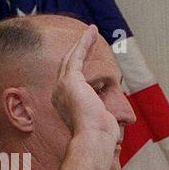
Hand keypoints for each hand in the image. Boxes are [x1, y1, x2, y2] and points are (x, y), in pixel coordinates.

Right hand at [51, 24, 118, 150]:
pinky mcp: (70, 79)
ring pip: (72, 58)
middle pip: (68, 66)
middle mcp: (58, 94)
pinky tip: (91, 31)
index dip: (77, 67)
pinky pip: (77, 55)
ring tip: (91, 31)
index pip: (70, 80)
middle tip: (87, 38)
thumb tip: (110, 121)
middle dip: (78, 51)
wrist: (93, 139)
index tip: (85, 58)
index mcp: (63, 104)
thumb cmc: (99, 136)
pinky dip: (84, 42)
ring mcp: (62, 86)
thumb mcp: (99, 123)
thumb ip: (99, 115)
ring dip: (82, 43)